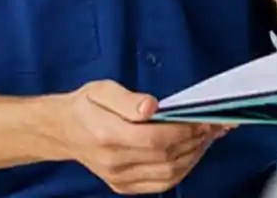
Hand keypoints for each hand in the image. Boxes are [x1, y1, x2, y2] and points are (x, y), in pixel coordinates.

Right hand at [55, 80, 231, 194]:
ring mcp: (119, 178)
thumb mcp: (100, 89)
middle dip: (196, 142)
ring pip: (168, 175)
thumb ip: (126, 99)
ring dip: (194, 157)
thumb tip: (152, 106)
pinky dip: (182, 170)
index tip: (203, 119)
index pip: (155, 139)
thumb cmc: (85, 106)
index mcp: (106, 135)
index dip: (184, 131)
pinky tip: (191, 154)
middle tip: (213, 126)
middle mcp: (113, 162)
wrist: (63, 131)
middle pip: (166, 158)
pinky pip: (161, 184)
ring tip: (206, 138)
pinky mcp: (123, 186)